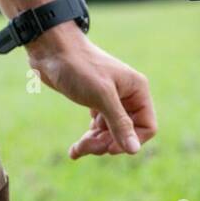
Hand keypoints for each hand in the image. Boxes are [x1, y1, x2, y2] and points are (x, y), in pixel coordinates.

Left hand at [26, 23, 156, 159]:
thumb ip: (119, 123)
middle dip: (107, 143)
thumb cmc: (79, 67)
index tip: (109, 147)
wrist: (52, 50)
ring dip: (95, 144)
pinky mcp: (94, 102)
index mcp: (137, 90)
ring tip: (77, 148)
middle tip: (86, 146)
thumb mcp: (101, 96)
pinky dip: (88, 140)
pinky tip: (74, 150)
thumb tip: (134, 150)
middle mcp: (127, 96)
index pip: (147, 127)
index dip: (130, 140)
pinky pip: (98, 129)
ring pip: (111, 133)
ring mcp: (111, 100)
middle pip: (127, 133)